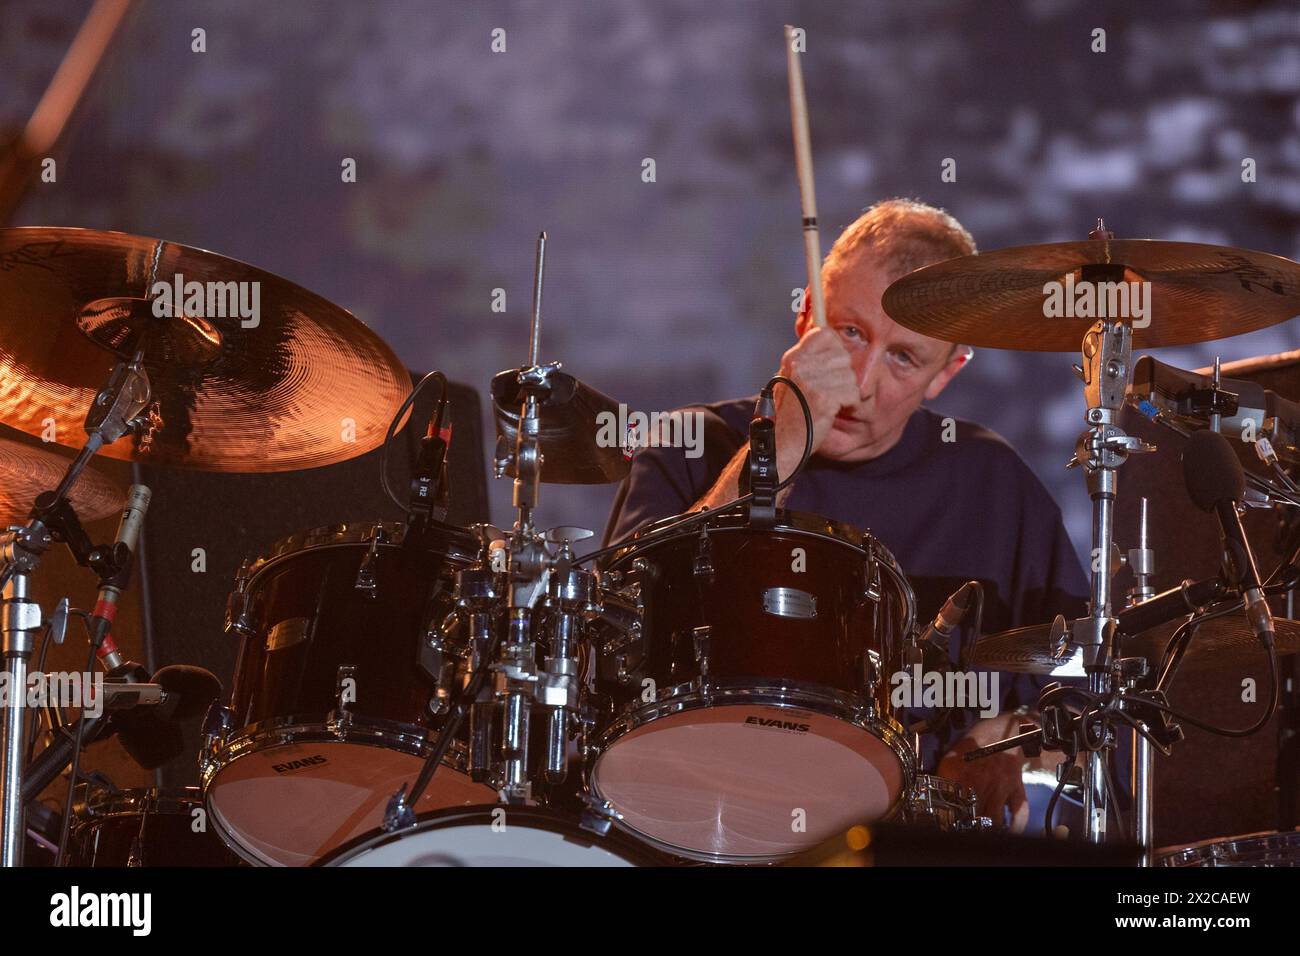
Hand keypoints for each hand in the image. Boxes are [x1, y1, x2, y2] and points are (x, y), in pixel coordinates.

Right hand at [773, 326, 858, 466]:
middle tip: (832, 391)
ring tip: (831, 404)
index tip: (831, 366)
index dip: (835, 349)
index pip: (825, 334)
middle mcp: (801, 365)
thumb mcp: (792, 379)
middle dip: (843, 374)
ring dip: (846, 392)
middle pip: (842, 355)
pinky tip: (836, 412)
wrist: (780, 443)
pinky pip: (853, 393)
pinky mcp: (824, 398)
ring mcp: (812, 381)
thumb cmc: (789, 413)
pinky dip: (850, 405)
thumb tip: (833, 343)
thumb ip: (809, 360)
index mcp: (794, 357)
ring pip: (850, 375)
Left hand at [937, 714, 1030, 831]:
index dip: (947, 819)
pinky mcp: (1017, 789)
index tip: (945, 827)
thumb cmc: (973, 743)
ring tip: (983, 837)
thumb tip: (931, 795)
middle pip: (972, 816)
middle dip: (968, 828)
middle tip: (963, 834)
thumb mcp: (950, 757)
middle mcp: (980, 782)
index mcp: (959, 774)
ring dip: (988, 830)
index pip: (950, 805)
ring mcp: (1001, 787)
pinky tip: (1008, 833)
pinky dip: (1015, 827)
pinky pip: (1019, 814)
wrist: (1002, 729)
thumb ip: (942, 777)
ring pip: (994, 820)